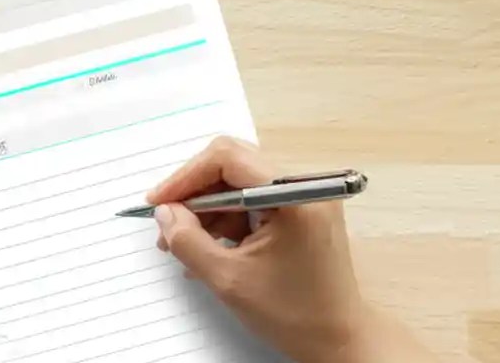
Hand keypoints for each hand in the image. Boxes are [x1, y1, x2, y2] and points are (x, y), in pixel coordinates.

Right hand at [147, 137, 437, 362]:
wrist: (339, 340)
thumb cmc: (294, 314)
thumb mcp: (227, 279)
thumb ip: (188, 241)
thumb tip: (165, 213)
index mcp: (293, 195)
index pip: (227, 158)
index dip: (186, 177)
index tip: (159, 202)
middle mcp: (304, 186)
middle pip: (233, 166)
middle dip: (195, 193)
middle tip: (168, 221)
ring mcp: (306, 196)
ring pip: (240, 183)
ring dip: (208, 209)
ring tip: (185, 243)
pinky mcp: (302, 210)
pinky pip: (254, 200)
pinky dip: (228, 218)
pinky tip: (210, 246)